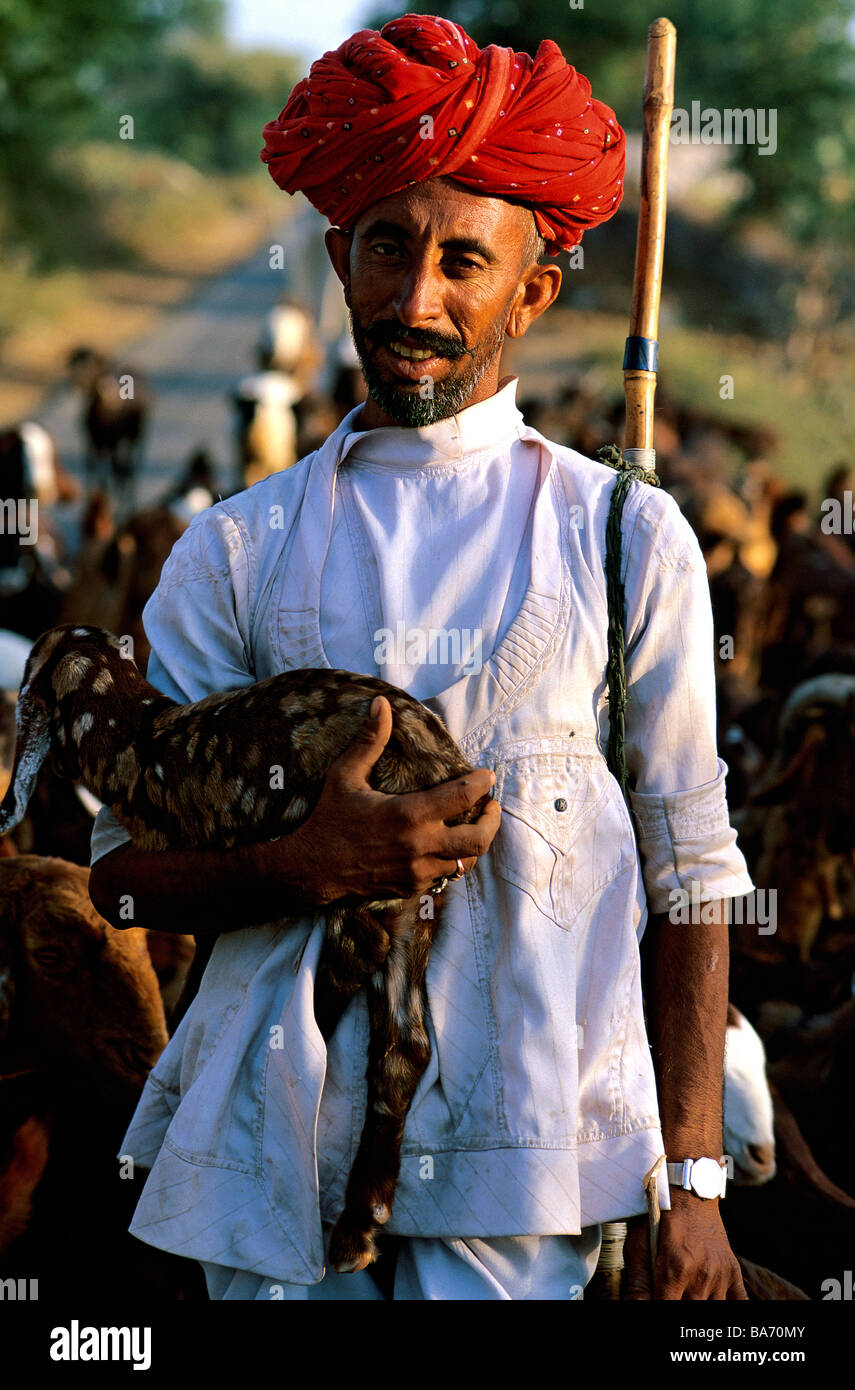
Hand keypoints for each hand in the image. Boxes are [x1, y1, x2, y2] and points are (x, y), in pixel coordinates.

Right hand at [279, 696, 501, 905]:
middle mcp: (420, 846)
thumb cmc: (330, 818)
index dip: (482, 783)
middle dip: (492, 821)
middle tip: (491, 806)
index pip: (463, 797)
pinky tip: (444, 845)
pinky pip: (444, 875)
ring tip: (470, 825)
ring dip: (472, 843)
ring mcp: (418, 872)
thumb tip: (381, 703)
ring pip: (465, 862)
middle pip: (478, 840)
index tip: (487, 776)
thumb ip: (369, 740)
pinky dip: (450, 859)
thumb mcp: (345, 775)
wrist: (312, 869)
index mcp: (408, 814)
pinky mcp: (413, 888)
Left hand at [623, 1192, 747, 1299]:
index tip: (658, 1299)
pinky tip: (714, 1299)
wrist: (690, 1193)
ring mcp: (720, 1275)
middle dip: (678, 1302)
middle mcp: (701, 1275)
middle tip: (670, 1290)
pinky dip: (729, 1306)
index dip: (659, 1308)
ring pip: (712, 1309)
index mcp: (675, 1269)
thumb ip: (638, 1282)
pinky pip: (740, 1303)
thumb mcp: (639, 1244)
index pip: (667, 1308)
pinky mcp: (733, 1272)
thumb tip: (635, 1306)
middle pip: (689, 1310)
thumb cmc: (659, 1217)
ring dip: (699, 1303)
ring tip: (688, 1291)